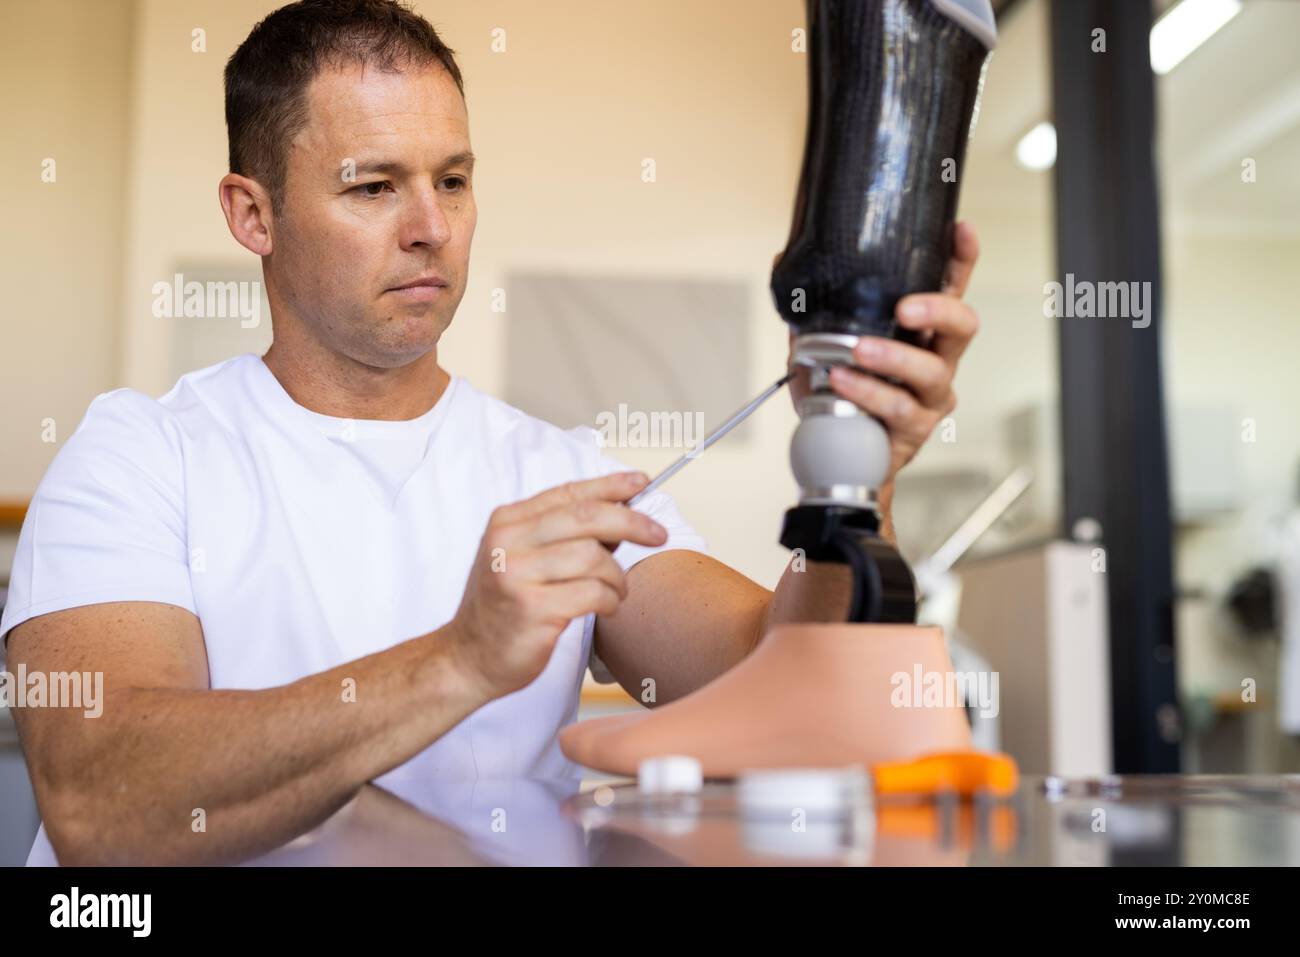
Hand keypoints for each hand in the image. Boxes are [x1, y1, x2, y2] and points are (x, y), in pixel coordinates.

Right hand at [447, 471, 667, 699]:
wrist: (469, 657)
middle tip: (659, 535)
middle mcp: (508, 542)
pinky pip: (593, 593)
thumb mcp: (524, 558)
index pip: (568, 493)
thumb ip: (565, 534)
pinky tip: (606, 606)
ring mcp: (517, 575)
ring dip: (617, 575)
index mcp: (508, 522)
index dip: (611, 485)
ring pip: (594, 557)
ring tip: (616, 590)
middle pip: (587, 517)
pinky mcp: (533, 609)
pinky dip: (610, 599)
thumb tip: (623, 513)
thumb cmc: (507, 606)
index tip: (642, 482)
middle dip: (632, 522)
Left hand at [783, 220, 980, 484]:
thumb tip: (786, 258)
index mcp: (920, 330)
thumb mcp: (822, 344)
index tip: (961, 229)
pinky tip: (842, 381)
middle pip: (963, 326)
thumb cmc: (842, 394)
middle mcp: (936, 358)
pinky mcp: (917, 429)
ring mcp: (931, 396)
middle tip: (905, 306)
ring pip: (932, 372)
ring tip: (857, 351)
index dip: (961, 258)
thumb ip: (813, 308)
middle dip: (939, 310)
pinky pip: (899, 409)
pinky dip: (868, 392)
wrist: (839, 455)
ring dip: (893, 357)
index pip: (950, 287)